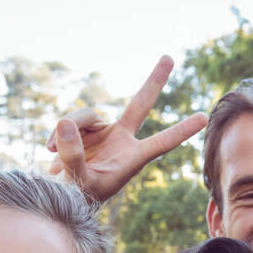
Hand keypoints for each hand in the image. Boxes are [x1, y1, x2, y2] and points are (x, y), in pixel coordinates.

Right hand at [46, 55, 207, 203]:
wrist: (61, 195)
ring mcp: (103, 131)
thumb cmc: (78, 196)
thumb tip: (65, 123)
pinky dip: (56, 133)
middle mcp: (121, 140)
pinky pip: (69, 120)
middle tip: (169, 56)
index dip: (181, 131)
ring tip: (52, 150)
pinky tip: (49, 148)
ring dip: (68, 129)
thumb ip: (73, 155)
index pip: (161, 142)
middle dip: (154, 80)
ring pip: (86, 115)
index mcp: (132, 159)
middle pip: (140, 104)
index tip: (203, 118)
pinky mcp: (82, 128)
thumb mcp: (78, 181)